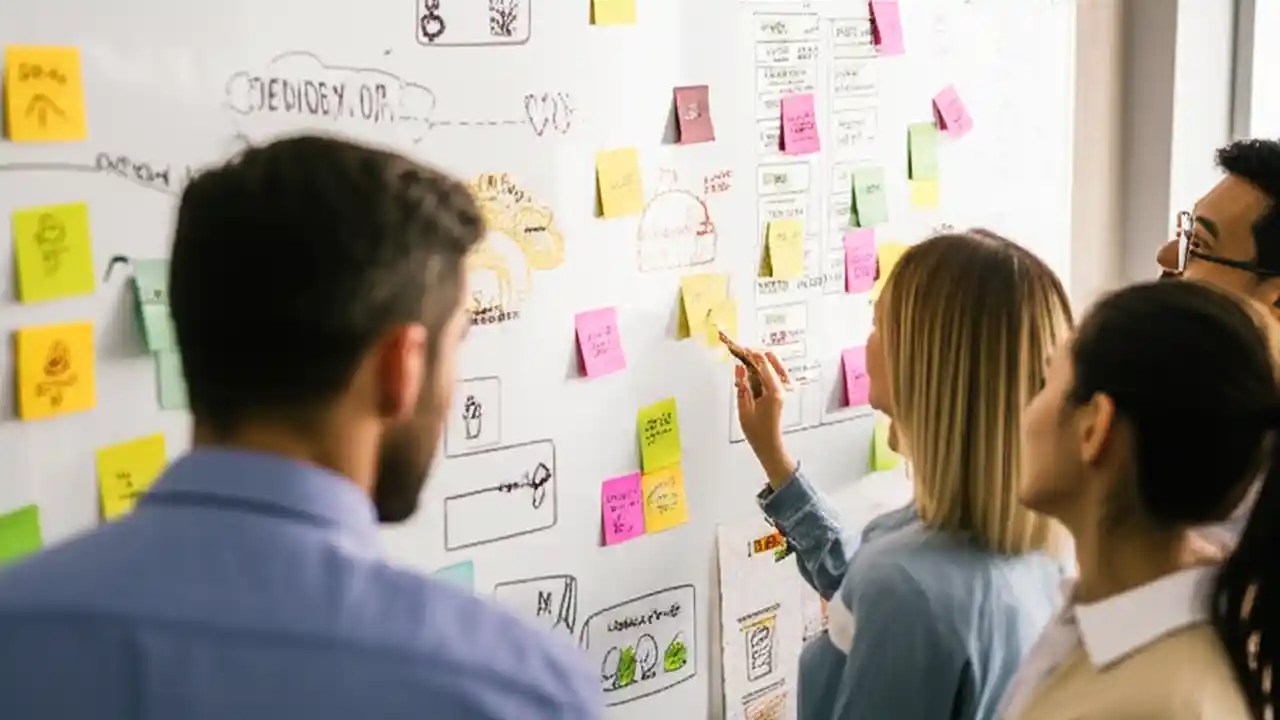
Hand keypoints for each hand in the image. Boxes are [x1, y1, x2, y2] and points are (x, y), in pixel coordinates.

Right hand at [735, 350, 797, 488]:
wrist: (769, 444)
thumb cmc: (756, 430)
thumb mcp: (744, 408)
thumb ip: (742, 386)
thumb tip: (739, 368)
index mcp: (774, 390)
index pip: (762, 363)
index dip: (750, 353)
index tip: (738, 346)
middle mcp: (781, 386)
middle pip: (770, 360)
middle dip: (755, 353)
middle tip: (740, 349)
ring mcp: (782, 388)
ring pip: (773, 364)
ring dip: (759, 359)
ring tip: (744, 356)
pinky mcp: (780, 391)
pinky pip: (773, 373)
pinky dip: (762, 367)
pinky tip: (751, 368)